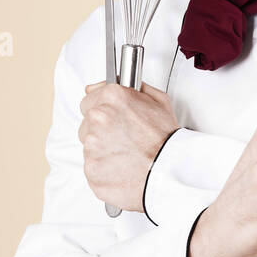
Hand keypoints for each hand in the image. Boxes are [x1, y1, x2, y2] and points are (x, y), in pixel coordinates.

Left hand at [79, 81, 178, 212]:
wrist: (170, 172)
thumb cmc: (166, 139)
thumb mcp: (159, 100)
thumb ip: (131, 87)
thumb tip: (108, 84)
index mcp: (112, 98)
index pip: (88, 100)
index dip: (102, 110)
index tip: (112, 119)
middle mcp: (98, 118)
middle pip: (86, 124)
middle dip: (101, 131)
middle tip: (124, 139)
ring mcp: (92, 145)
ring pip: (89, 147)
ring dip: (103, 151)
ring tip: (127, 155)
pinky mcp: (91, 169)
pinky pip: (93, 168)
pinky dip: (104, 170)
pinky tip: (123, 169)